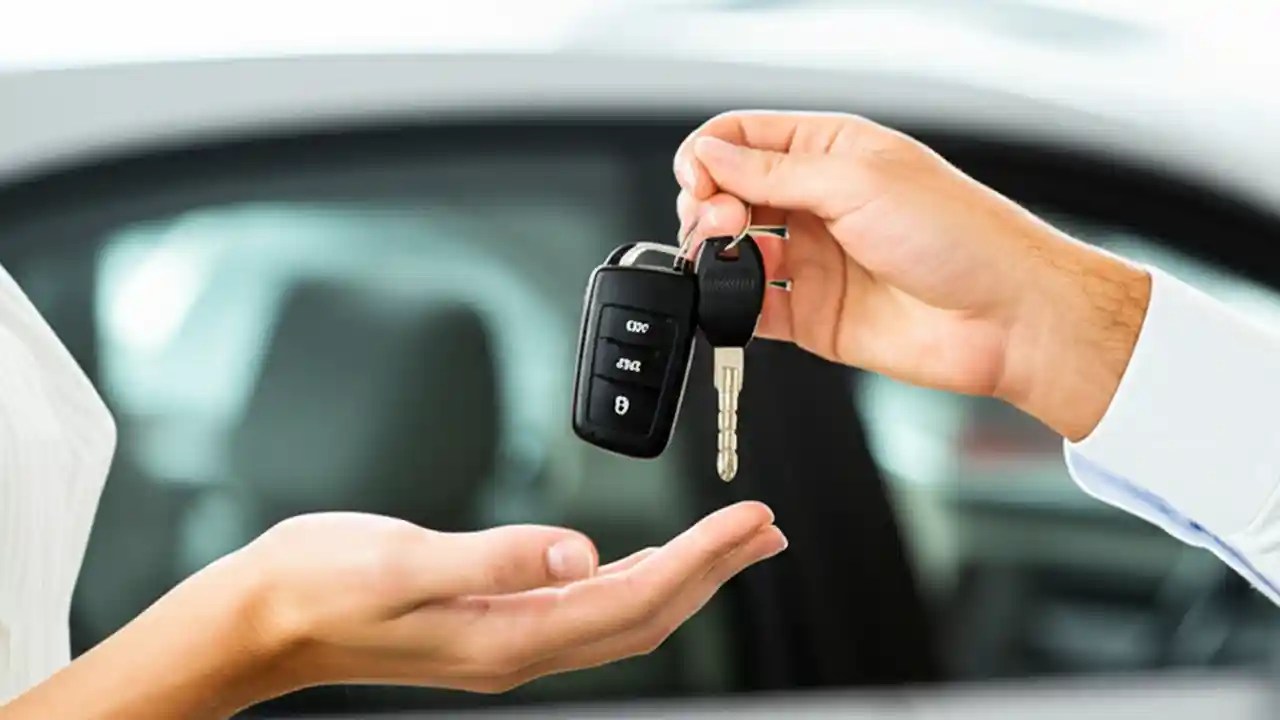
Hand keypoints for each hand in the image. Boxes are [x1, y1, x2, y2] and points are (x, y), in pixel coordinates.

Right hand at [2, 503, 782, 718]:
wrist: (265, 616)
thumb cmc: (321, 583)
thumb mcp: (403, 563)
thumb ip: (495, 557)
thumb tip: (582, 552)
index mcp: (509, 634)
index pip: (634, 599)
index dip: (702, 561)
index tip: (751, 522)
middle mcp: (521, 646)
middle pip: (647, 614)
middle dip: (714, 571)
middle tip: (767, 529)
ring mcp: (509, 639)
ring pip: (624, 613)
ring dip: (684, 577)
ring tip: (732, 545)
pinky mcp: (492, 620)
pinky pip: (587, 606)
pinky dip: (634, 579)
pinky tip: (647, 561)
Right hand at [674, 110, 1150, 439]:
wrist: (1007, 319)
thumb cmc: (962, 238)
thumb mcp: (859, 182)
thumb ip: (774, 173)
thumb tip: (710, 157)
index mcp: (832, 154)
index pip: (743, 139)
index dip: (709, 155)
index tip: (700, 179)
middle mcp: (818, 204)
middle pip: (729, 194)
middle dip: (708, 203)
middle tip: (719, 219)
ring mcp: (814, 261)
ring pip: (733, 250)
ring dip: (715, 251)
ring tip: (728, 255)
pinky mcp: (812, 316)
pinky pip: (752, 309)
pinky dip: (731, 304)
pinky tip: (737, 297)